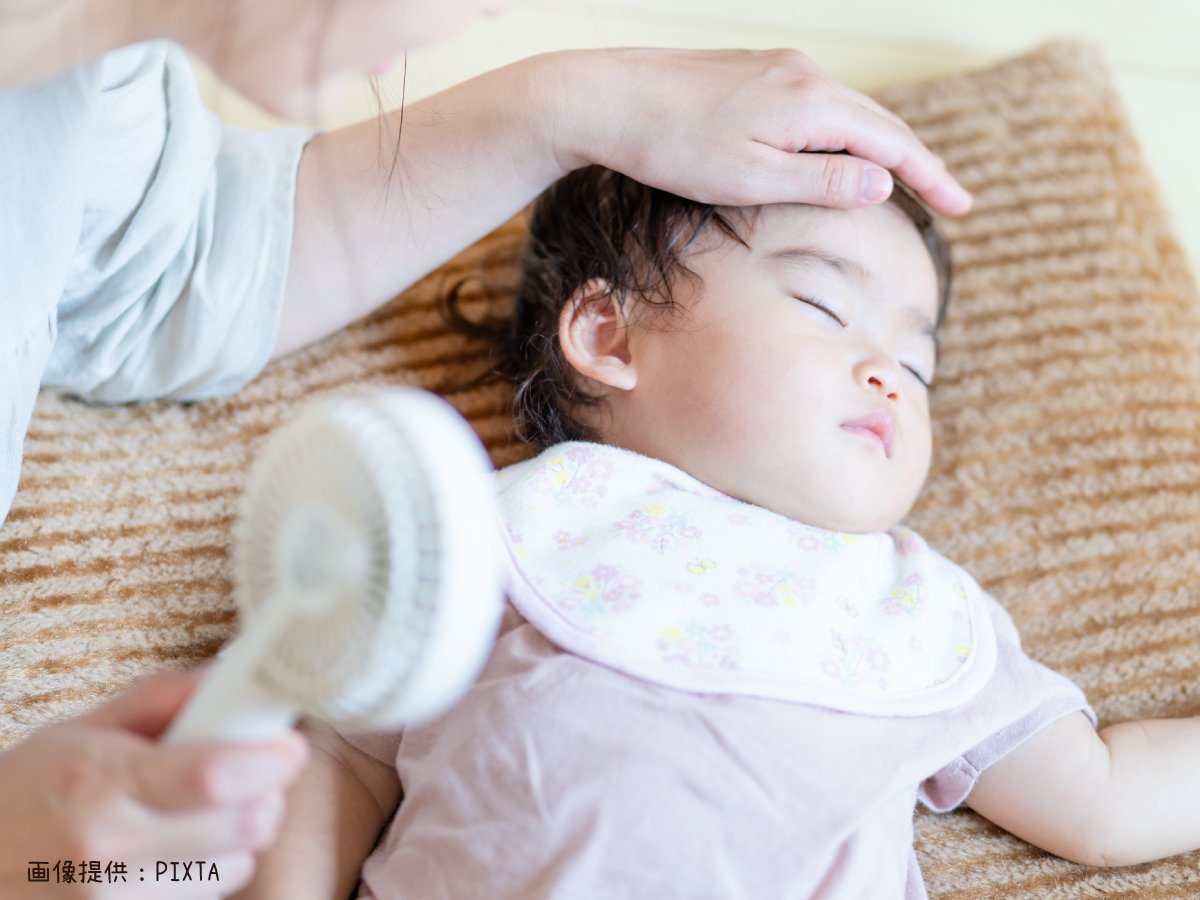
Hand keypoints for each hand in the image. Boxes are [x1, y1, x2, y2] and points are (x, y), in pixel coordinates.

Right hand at [0, 669, 309, 899]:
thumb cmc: (25, 791)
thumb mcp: (82, 729)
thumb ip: (162, 699)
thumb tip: (231, 673)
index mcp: (100, 782)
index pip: (214, 777)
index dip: (270, 760)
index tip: (290, 747)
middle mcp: (109, 848)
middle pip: (246, 826)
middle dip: (265, 795)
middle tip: (254, 777)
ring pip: (237, 866)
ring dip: (236, 839)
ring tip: (198, 818)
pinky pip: (207, 898)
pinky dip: (207, 873)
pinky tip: (173, 854)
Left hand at [543, 47, 970, 215]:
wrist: (609, 98)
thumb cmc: (674, 148)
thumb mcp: (752, 181)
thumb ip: (821, 183)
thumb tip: (882, 185)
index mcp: (812, 103)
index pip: (893, 143)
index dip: (932, 177)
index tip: (963, 206)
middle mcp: (804, 74)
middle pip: (877, 122)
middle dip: (914, 162)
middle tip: (947, 200)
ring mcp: (779, 67)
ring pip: (846, 112)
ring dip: (875, 149)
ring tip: (898, 186)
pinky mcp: (755, 72)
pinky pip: (815, 105)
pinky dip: (838, 134)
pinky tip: (834, 156)